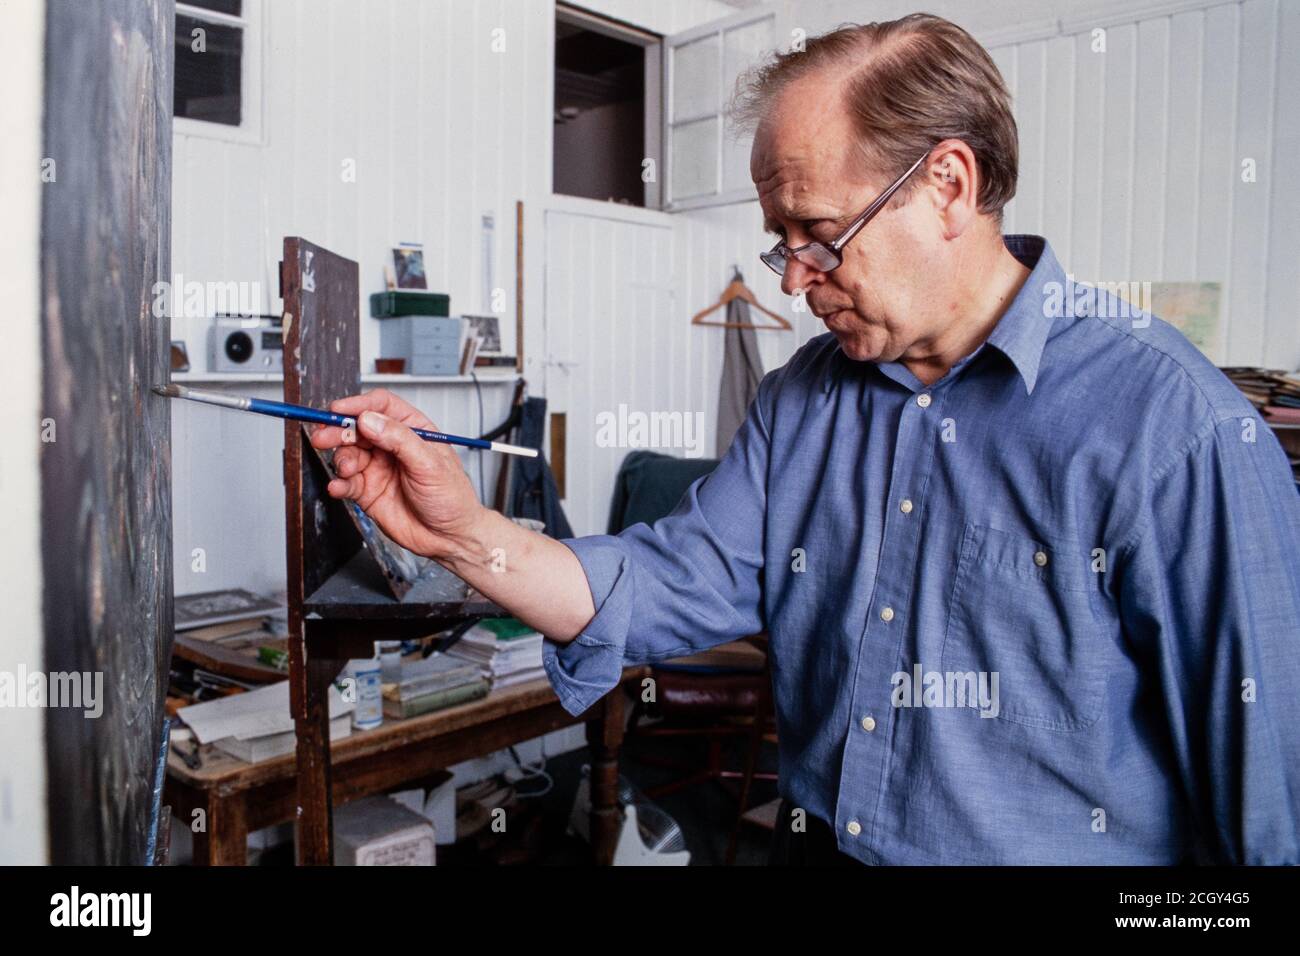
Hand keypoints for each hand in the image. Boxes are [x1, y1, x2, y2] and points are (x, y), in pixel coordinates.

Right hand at [308, 389, 484, 558]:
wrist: (449, 537)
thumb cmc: (451, 498)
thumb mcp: (430, 464)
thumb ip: (399, 439)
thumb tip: (370, 419)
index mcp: (412, 430)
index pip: (381, 406)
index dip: (359, 404)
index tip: (340, 408)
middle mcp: (391, 446)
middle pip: (357, 428)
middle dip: (339, 430)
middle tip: (324, 437)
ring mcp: (377, 468)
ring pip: (348, 453)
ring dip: (341, 458)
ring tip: (347, 469)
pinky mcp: (367, 491)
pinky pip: (346, 482)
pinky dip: (338, 483)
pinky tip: (338, 486)